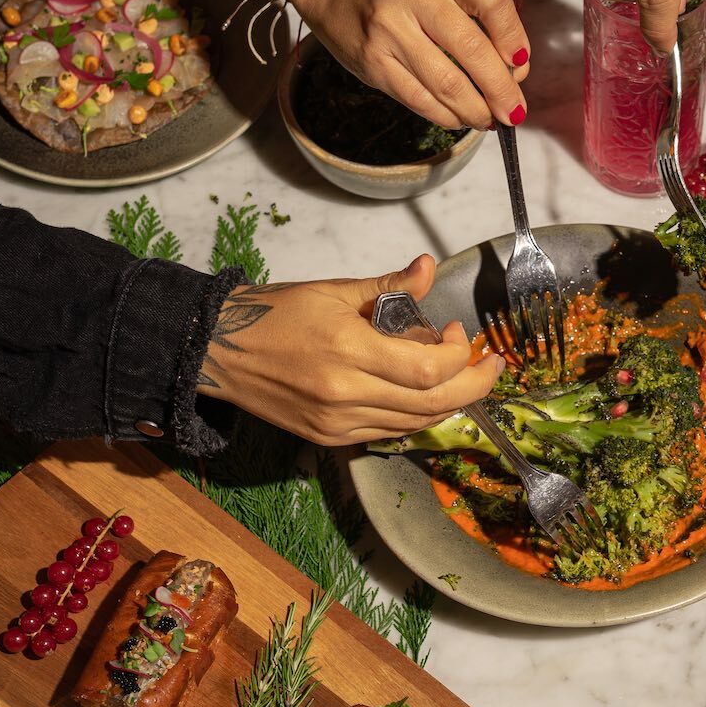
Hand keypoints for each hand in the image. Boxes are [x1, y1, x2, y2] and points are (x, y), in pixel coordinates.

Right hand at [197, 255, 503, 445]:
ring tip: (454, 372)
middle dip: (473, 386)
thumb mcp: (333, 290)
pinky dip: (415, 414)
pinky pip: (389, 432)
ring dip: (446, 401)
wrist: (218, 349)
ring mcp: (337, 422)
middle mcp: (344, 395)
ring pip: (415, 423)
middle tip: (487, 364)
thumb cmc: (274, 313)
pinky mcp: (329, 438)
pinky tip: (421, 392)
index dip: (457, 356)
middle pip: (433, 405)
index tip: (455, 332)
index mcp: (346, 350)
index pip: (427, 370)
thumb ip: (389, 286)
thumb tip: (429, 267)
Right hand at [282, 0, 529, 128]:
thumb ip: (479, 14)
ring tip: (491, 120)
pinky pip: (419, 99)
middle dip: (501, 90)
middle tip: (515, 111)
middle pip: (472, 49)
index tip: (521, 65)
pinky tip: (461, 119)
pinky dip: (447, 115)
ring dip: (476, 110)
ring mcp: (388, 29)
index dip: (514, 37)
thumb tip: (515, 72)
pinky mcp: (373, 62)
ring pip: (446, 82)